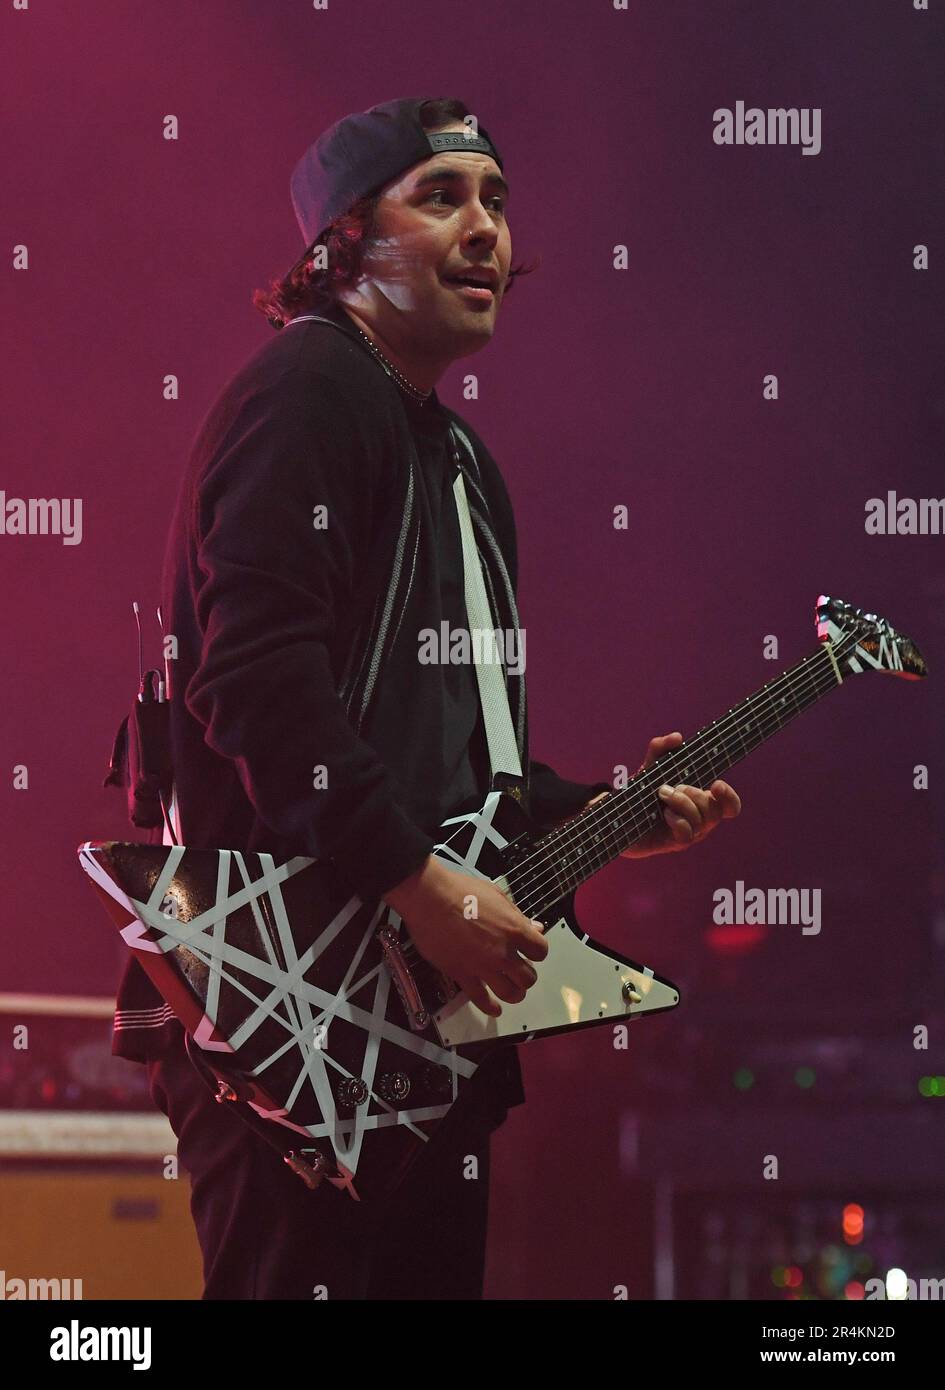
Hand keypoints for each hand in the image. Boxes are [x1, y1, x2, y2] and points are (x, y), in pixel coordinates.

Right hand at [382, 856, 548, 1017]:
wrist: (429, 898)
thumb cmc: (460, 890)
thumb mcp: (496, 894)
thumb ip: (516, 915)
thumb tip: (534, 926)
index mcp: (514, 929)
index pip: (540, 951)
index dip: (536, 952)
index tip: (530, 952)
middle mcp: (503, 952)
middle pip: (528, 977)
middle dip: (526, 976)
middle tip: (519, 972)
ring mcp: (483, 966)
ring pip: (511, 993)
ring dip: (514, 993)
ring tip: (512, 991)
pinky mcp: (462, 975)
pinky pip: (481, 999)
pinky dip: (490, 1007)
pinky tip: (494, 1008)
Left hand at [582, 732, 741, 858]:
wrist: (620, 817)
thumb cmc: (643, 792)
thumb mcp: (650, 767)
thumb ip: (660, 749)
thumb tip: (677, 737)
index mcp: (701, 802)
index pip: (730, 806)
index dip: (729, 796)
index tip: (715, 784)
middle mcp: (700, 820)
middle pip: (714, 809)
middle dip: (692, 793)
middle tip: (671, 786)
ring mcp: (690, 833)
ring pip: (700, 821)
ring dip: (681, 803)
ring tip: (662, 795)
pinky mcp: (675, 843)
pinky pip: (687, 835)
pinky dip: (677, 821)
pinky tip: (664, 814)